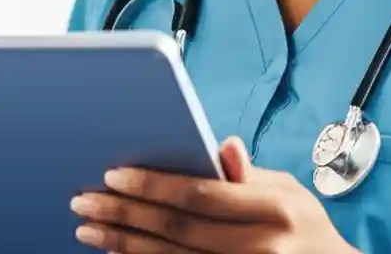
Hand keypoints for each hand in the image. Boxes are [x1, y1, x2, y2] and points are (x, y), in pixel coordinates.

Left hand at [70, 136, 357, 252]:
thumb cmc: (306, 232)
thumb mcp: (291, 194)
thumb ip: (249, 175)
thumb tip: (222, 146)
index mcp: (276, 210)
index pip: (202, 194)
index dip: (153, 185)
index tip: (113, 174)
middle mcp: (262, 247)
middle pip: (179, 230)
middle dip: (125, 214)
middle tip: (84, 201)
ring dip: (124, 246)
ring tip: (88, 231)